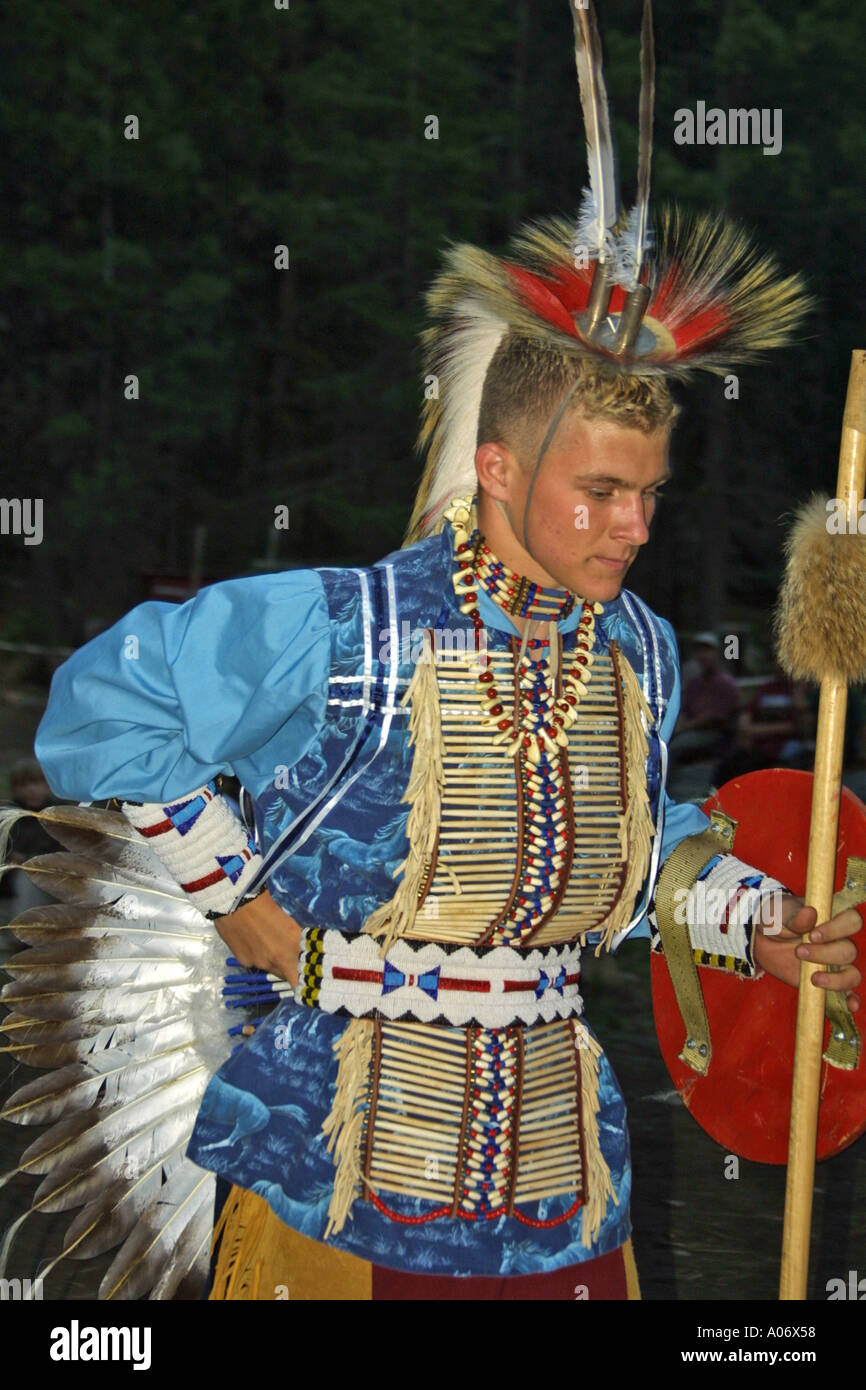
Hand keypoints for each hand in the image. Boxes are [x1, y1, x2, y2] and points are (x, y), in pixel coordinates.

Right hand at [213, 889, 301, 987]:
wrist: (233, 901)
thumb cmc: (262, 902)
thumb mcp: (288, 918)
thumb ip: (296, 937)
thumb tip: (302, 945)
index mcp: (294, 943)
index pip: (306, 973)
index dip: (308, 975)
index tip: (308, 971)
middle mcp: (279, 958)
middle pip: (291, 976)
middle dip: (293, 970)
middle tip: (291, 958)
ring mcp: (261, 962)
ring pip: (273, 970)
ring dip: (275, 963)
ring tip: (268, 943)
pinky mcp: (245, 961)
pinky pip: (256, 964)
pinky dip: (257, 957)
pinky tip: (253, 942)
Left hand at [753, 893, 861, 1011]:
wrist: (761, 939)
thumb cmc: (775, 919)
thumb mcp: (779, 914)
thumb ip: (795, 915)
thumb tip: (810, 913)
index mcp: (831, 920)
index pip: (851, 921)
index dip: (837, 929)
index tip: (813, 934)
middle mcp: (838, 942)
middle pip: (849, 950)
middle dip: (825, 954)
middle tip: (799, 952)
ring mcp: (835, 964)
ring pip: (852, 974)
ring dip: (837, 979)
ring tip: (814, 979)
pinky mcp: (827, 983)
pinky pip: (846, 994)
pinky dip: (851, 1000)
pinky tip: (851, 1006)